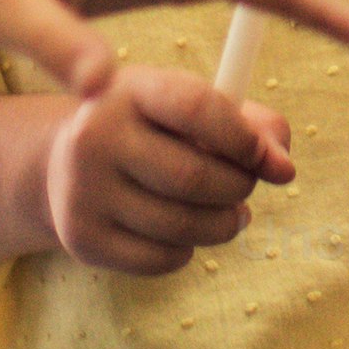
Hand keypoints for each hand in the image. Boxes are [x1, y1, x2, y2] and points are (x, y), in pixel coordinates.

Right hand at [38, 64, 289, 276]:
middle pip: (194, 177)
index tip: (266, 158)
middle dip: (238, 188)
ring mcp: (82, 189)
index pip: (196, 108)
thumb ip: (249, 125)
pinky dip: (188, 251)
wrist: (64, 165)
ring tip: (228, 214)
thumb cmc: (149, 132)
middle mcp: (94, 134)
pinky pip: (161, 259)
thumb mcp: (189, 110)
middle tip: (245, 189)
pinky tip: (183, 234)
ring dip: (223, 225)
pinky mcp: (81, 237)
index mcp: (128, 89)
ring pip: (182, 225)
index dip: (243, 138)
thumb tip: (284, 169)